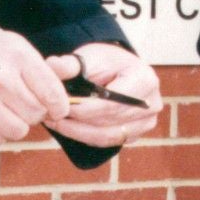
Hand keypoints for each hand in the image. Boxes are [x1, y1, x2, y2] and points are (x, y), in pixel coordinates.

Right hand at [0, 16, 69, 143]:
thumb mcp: (3, 39)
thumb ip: (31, 63)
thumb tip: (58, 83)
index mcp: (14, 56)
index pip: (52, 93)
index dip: (59, 105)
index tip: (56, 107)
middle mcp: (0, 81)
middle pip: (36, 114)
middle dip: (35, 112)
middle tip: (24, 105)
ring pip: (18, 131)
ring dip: (16, 124)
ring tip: (5, 112)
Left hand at [43, 44, 161, 144]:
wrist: (117, 70)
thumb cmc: (104, 62)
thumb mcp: (89, 57)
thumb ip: (70, 64)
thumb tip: (52, 65)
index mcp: (144, 80)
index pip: (111, 103)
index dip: (83, 109)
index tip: (57, 107)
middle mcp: (151, 104)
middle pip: (108, 122)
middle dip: (76, 121)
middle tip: (48, 116)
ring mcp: (146, 122)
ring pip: (107, 136)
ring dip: (77, 132)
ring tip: (53, 122)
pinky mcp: (136, 134)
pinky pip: (107, 141)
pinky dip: (85, 136)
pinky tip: (66, 128)